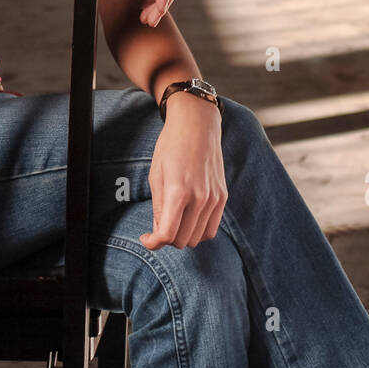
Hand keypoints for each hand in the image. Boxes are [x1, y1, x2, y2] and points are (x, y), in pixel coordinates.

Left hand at [139, 95, 225, 249]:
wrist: (197, 124)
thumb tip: (159, 231)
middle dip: (167, 239)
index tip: (146, 238)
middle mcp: (200, 198)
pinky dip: (199, 231)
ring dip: (183, 236)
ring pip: (198, 238)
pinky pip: (211, 228)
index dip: (153, 243)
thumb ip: (158, 207)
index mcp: (178, 191)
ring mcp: (214, 198)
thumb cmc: (170, 146)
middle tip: (158, 226)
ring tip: (173, 221)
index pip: (167, 234)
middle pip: (182, 240)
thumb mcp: (156, 174)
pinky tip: (188, 219)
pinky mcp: (222, 196)